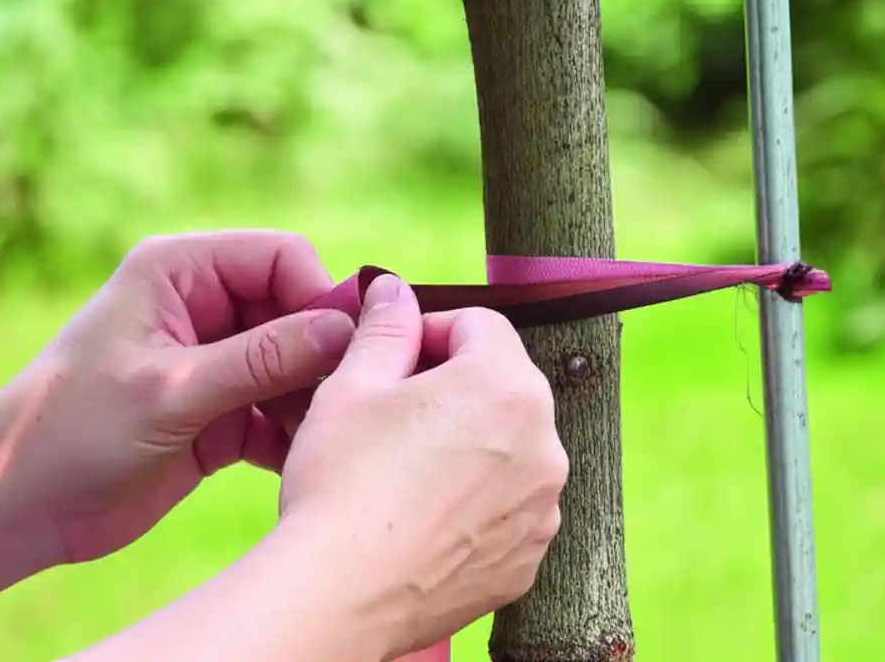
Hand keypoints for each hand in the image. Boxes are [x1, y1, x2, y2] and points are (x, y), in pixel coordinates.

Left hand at [0, 230, 355, 563]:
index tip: (344, 351)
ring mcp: (213, 361)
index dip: (319, 296)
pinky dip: (292, 433)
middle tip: (340, 404)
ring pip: (296, 363)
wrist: (17, 512)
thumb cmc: (71, 434)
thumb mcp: (172, 391)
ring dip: (311, 399)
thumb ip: (262, 358)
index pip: (281, 256)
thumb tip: (344, 328)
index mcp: (179, 270)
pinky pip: (279, 410)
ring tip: (318, 439)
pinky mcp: (220, 412)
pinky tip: (297, 463)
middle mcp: (201, 306)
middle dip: (321, 354)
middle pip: (296, 310)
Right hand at [279, 274, 567, 658]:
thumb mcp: (352, 386)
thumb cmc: (342, 482)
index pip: (481, 326)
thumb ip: (386, 327)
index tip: (392, 361)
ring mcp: (543, 506)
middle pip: (502, 387)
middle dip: (454, 390)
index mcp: (507, 386)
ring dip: (470, 448)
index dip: (430, 333)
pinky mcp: (529, 557)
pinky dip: (476, 505)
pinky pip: (509, 509)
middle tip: (392, 417)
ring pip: (509, 451)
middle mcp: (545, 443)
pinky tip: (423, 517)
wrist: (339, 594)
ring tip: (405, 473)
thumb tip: (395, 290)